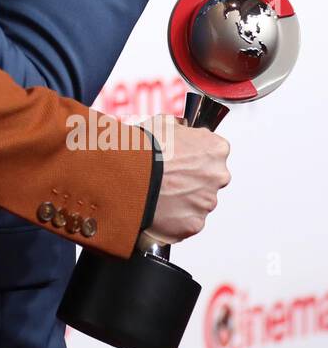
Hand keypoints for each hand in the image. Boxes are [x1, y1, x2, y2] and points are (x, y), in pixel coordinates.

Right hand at [140, 114, 230, 245]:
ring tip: (159, 193)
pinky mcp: (194, 224)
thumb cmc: (145, 147)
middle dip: (192, 179)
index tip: (181, 158)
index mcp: (216, 149)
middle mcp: (218, 176)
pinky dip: (175, 218)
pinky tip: (159, 208)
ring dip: (183, 199)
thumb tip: (180, 130)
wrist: (127, 172)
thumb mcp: (164, 124)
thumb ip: (181, 129)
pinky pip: (187, 221)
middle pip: (209, 179)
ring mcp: (207, 202)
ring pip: (198, 201)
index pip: (214, 152)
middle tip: (168, 177)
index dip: (195, 154)